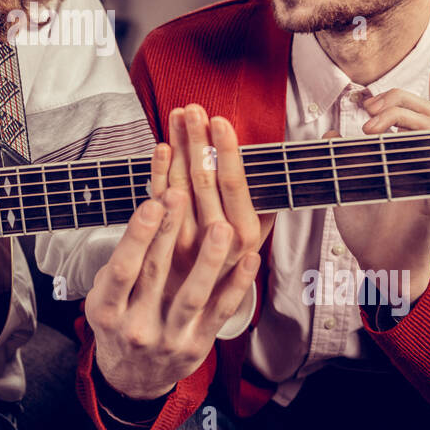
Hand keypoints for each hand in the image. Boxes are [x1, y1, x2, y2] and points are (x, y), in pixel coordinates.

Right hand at [89, 189, 261, 400]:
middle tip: (182, 195)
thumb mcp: (103, 297)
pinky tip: (249, 260)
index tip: (153, 202)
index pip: (123, 267)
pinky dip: (237, 286)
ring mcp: (168, 338)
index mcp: (107, 310)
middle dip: (169, 232)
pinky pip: (220, 313)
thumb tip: (147, 217)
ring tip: (221, 227)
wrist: (133, 378)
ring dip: (208, 260)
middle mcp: (136, 326)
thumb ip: (120, 264)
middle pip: (155, 272)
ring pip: (192, 296)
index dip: (138, 235)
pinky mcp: (197, 345)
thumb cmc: (119, 323)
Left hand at [152, 104, 276, 295]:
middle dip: (197, 140)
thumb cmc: (225, 269)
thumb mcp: (255, 240)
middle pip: (202, 181)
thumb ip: (261, 208)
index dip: (225, 151)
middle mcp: (213, 242)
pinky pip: (154, 202)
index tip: (219, 121)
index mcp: (244, 236)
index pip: (233, 184)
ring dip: (177, 148)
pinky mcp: (155, 248)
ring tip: (177, 117)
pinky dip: (156, 174)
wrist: (188, 320)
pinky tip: (161, 148)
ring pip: (176, 188)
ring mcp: (181, 246)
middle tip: (193, 109)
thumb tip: (274, 168)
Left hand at [325, 88, 429, 301]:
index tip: (362, 106)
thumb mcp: (347, 189)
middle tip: (369, 112)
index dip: (391, 98)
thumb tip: (327, 135)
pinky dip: (413, 152)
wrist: (382, 266)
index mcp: (400, 156)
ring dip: (403, 117)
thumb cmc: (368, 230)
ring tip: (371, 127)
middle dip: (398, 99)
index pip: (410, 111)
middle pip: (428, 111)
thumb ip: (340, 161)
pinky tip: (387, 154)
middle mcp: (418, 161)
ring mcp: (427, 176)